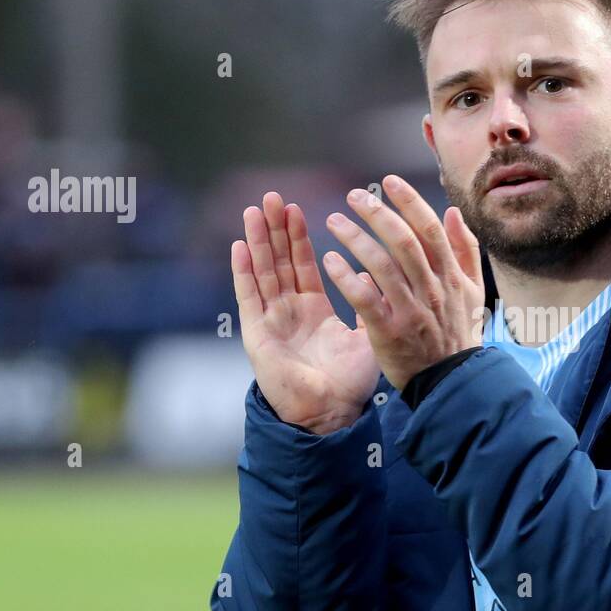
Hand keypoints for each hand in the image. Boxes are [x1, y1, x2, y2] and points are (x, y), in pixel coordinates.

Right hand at [232, 191, 380, 433]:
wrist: (332, 414)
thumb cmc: (350, 383)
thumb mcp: (367, 337)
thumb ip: (368, 304)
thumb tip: (372, 272)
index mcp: (314, 312)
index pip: (303, 266)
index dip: (298, 237)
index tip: (296, 208)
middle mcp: (289, 312)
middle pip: (278, 262)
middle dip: (275, 230)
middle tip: (272, 196)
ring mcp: (271, 321)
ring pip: (262, 272)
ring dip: (258, 241)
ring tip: (254, 210)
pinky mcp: (258, 334)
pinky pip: (249, 297)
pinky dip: (243, 272)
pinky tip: (239, 246)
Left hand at [321, 175, 484, 393]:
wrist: (451, 382)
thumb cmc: (458, 334)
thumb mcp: (472, 290)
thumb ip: (465, 250)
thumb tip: (452, 212)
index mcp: (451, 276)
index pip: (429, 229)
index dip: (409, 201)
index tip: (389, 181)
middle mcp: (432, 289)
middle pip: (403, 241)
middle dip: (377, 213)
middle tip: (354, 196)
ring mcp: (411, 311)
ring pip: (381, 265)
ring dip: (355, 239)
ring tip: (334, 222)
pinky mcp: (389, 332)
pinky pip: (364, 299)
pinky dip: (346, 278)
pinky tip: (330, 261)